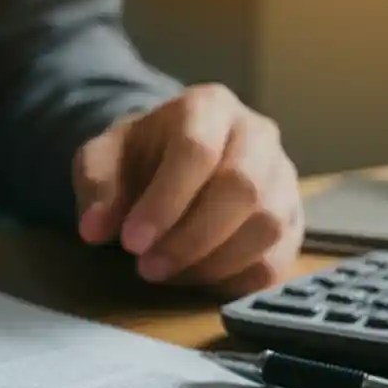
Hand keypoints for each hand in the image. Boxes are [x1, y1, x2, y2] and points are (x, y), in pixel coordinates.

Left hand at [72, 84, 302, 295]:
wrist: (172, 158)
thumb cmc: (140, 157)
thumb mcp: (103, 158)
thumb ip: (96, 186)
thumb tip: (94, 228)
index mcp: (209, 107)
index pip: (197, 151)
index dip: (164, 202)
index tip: (131, 242)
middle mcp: (257, 134)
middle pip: (243, 188)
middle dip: (191, 239)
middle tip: (148, 268)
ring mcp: (283, 177)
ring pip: (268, 226)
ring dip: (213, 262)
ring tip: (168, 274)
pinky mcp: (293, 220)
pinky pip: (278, 260)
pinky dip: (236, 280)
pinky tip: (196, 279)